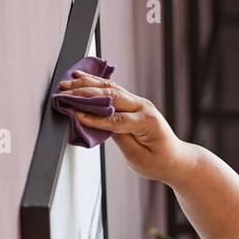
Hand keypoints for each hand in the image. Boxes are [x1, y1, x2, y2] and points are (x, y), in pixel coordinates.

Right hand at [56, 71, 197, 185]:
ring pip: (109, 88)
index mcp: (147, 121)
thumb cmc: (159, 162)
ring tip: (66, 83)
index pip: (116, 118)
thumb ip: (119, 138)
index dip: (95, 118)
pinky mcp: (132, 101)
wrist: (175, 159)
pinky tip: (79, 76)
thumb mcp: (138, 158)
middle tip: (63, 94)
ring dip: (86, 84)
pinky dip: (94, 82)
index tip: (75, 115)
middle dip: (85, 94)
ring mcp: (138, 102)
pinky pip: (111, 88)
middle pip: (111, 97)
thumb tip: (97, 123)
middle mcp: (143, 107)